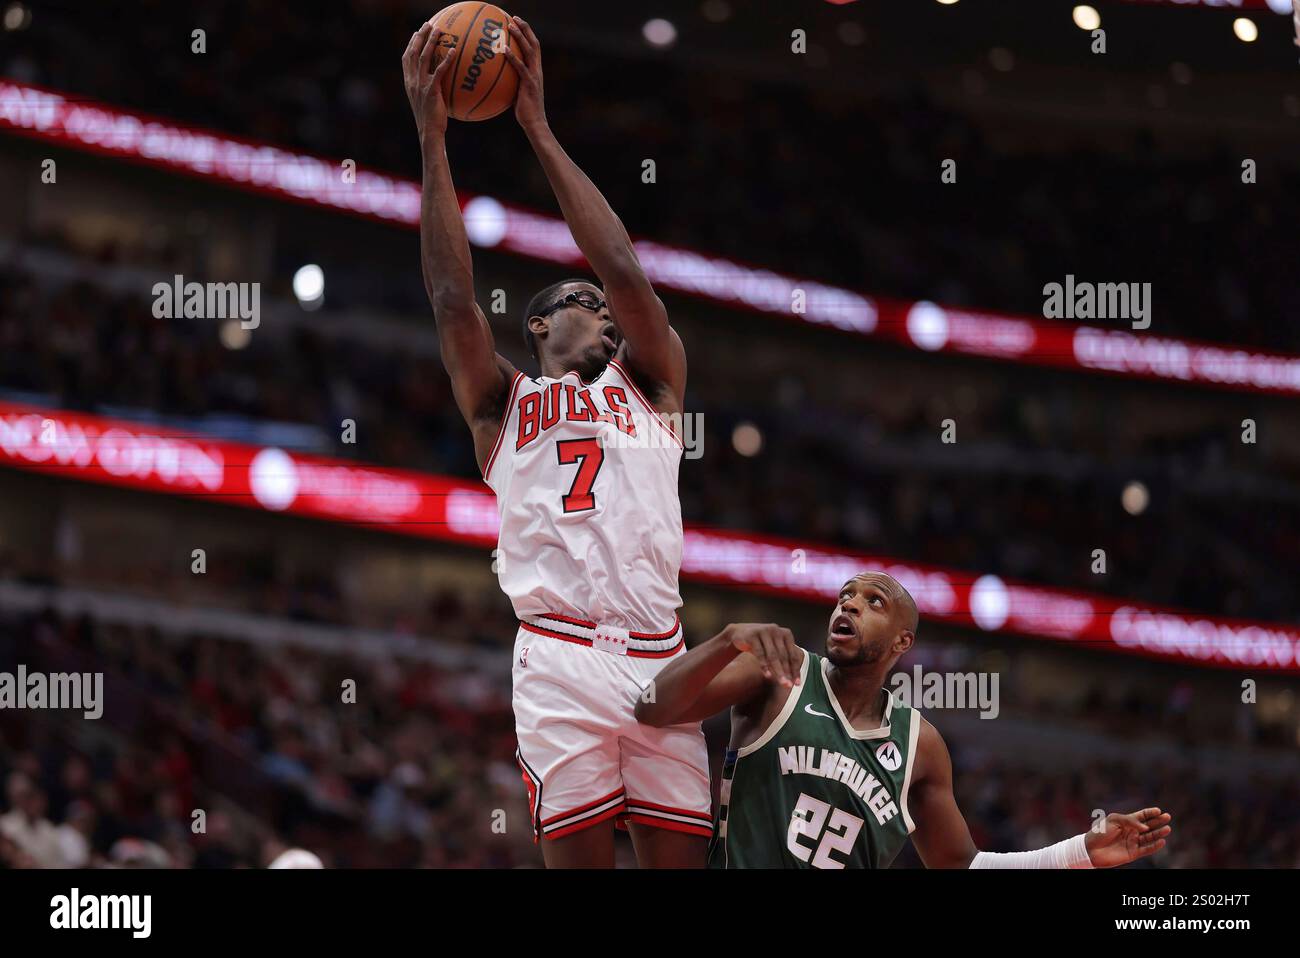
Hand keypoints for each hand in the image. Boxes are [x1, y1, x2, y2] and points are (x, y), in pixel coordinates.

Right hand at [403, 20, 454, 142]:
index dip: (411, 44)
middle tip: (428, 24)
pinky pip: (438, 72)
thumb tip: (441, 82)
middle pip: (413, 53)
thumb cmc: (431, 119)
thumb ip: (429, 88)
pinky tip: (453, 51)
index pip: (406, 58)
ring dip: (431, 42)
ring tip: (439, 31)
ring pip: (424, 58)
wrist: (429, 132)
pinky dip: (445, 60)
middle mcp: (412, 81)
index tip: (416, 33)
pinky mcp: (431, 91)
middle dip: (419, 36)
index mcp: (409, 82)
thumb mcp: (426, 101)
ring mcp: (420, 85)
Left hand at [504, 16, 546, 130]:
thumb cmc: (525, 111)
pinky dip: (512, 57)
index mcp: (536, 71)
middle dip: (525, 29)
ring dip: (520, 37)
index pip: (534, 48)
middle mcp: (537, 70)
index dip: (528, 34)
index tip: (518, 23)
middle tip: (514, 18)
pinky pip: (520, 67)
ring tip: (509, 26)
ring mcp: (534, 76)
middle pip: (534, 44)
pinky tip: (503, 49)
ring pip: (529, 51)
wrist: (535, 123)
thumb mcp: (518, 93)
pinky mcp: (529, 84)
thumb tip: (498, 79)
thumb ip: (512, 82)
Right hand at [726, 624, 801, 688]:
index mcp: (785, 633)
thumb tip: (793, 679)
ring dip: (778, 671)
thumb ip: (783, 659)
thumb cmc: (760, 643)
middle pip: (783, 656)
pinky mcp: (752, 635)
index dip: (795, 670)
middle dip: (787, 672)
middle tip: (789, 686)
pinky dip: (764, 665)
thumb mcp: (773, 648)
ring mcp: (764, 631)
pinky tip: (767, 675)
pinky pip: (759, 653)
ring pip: (772, 655)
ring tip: (781, 683)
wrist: (739, 633)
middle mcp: (776, 630)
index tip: (797, 683)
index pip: (793, 655)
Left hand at [1084, 807, 1171, 867]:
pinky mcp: (1134, 853)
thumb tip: (1145, 828)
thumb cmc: (1100, 832)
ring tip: (1167, 829)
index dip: (1150, 813)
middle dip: (1158, 821)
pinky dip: (1155, 846)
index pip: (1141, 816)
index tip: (1158, 810)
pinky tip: (1162, 841)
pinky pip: (1147, 849)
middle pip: (1149, 825)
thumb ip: (1130, 821)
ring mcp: (1133, 842)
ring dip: (1159, 833)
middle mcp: (1132, 831)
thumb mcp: (1113, 820)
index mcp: (1126, 821)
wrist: (1091, 849)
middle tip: (1167, 816)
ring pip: (1150, 837)